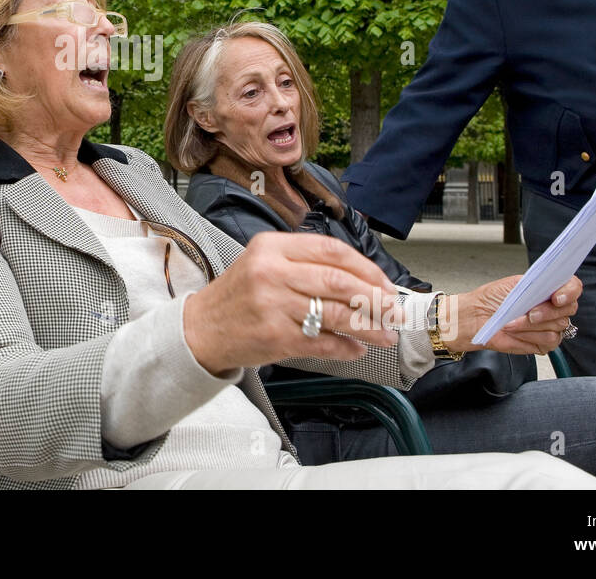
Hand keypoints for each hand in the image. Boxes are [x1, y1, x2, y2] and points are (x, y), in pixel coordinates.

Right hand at [183, 231, 399, 374]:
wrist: (201, 329)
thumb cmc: (240, 296)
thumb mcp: (265, 263)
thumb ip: (306, 265)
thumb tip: (364, 281)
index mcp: (272, 246)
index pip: (331, 250)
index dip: (366, 268)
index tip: (385, 283)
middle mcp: (272, 272)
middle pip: (338, 281)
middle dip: (375, 298)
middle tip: (394, 310)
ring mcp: (272, 305)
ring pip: (335, 313)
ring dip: (368, 326)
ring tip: (385, 334)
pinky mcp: (274, 336)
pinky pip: (322, 341)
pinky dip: (345, 347)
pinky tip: (356, 348)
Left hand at [445, 275, 581, 354]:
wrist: (476, 317)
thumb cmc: (492, 299)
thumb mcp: (513, 285)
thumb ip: (535, 284)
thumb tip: (549, 283)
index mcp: (548, 288)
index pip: (573, 287)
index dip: (569, 292)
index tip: (556, 297)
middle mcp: (553, 307)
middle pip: (568, 308)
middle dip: (547, 311)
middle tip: (529, 313)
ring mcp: (551, 325)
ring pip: (558, 326)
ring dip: (532, 324)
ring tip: (512, 322)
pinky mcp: (544, 343)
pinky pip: (549, 340)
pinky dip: (530, 335)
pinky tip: (515, 331)